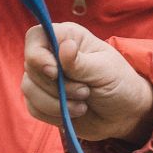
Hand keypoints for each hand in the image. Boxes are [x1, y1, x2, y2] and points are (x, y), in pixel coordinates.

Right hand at [21, 22, 152, 143]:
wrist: (124, 114)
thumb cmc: (119, 83)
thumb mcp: (104, 70)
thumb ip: (81, 62)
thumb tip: (65, 47)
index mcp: (67, 37)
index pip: (35, 37)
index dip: (38, 55)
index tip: (54, 73)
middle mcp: (52, 54)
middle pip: (31, 67)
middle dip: (58, 86)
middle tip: (85, 92)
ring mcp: (44, 78)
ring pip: (29, 89)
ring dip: (56, 103)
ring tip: (83, 105)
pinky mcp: (43, 100)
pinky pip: (34, 108)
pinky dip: (53, 114)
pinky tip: (74, 112)